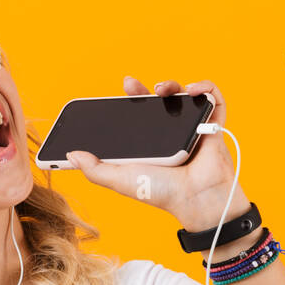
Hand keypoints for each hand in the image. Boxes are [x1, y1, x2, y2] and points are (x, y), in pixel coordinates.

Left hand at [65, 76, 249, 228]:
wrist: (194, 199)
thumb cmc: (161, 192)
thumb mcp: (120, 179)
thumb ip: (95, 169)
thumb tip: (71, 155)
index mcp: (149, 142)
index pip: (136, 114)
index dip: (129, 98)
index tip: (121, 89)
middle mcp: (170, 132)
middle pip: (157, 101)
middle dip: (144, 88)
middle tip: (131, 85)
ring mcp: (191, 127)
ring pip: (183, 95)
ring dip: (172, 84)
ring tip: (163, 89)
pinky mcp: (213, 124)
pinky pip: (213, 99)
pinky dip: (206, 87)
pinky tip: (193, 89)